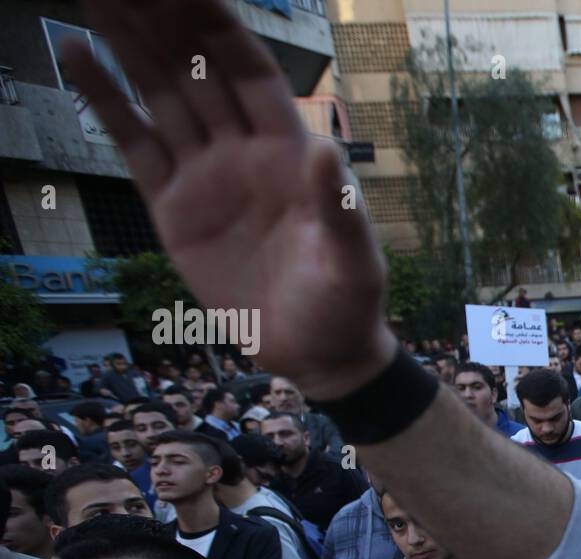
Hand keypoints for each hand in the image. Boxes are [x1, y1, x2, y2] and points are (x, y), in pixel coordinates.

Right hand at [65, 0, 392, 400]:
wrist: (317, 353)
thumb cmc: (346, 304)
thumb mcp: (353, 263)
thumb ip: (337, 210)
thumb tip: (324, 148)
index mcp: (289, 151)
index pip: (247, 71)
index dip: (216, 25)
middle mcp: (243, 151)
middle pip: (197, 70)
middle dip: (163, 20)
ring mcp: (206, 176)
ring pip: (161, 95)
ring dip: (128, 44)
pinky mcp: (174, 208)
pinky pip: (134, 144)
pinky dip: (105, 101)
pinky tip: (77, 54)